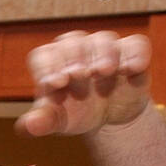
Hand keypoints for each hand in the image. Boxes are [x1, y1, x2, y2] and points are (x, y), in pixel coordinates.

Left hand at [17, 31, 150, 137]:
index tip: (55, 83)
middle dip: (73, 58)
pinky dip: (134, 54)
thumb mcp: (57, 121)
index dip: (48, 66)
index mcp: (53, 64)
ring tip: (102, 72)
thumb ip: (41, 123)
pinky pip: (135, 45)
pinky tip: (130, 69)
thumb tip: (29, 126)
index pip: (44, 55)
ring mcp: (104, 49)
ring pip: (102, 40)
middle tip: (78, 75)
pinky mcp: (131, 53)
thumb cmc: (76, 113)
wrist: (110, 119)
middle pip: (72, 42)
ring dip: (103, 54)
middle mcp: (77, 51)